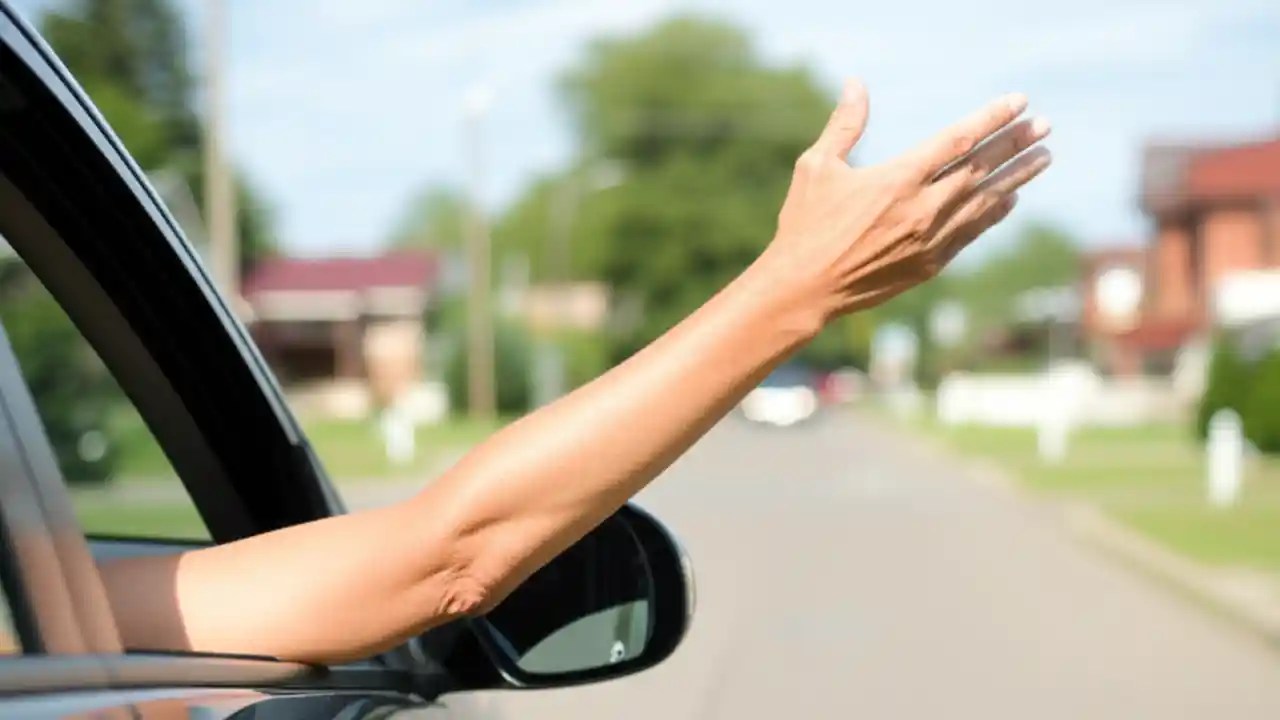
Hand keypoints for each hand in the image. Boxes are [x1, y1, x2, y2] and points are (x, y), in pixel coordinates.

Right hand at [761, 79, 1050, 320]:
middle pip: (982, 168)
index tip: (1018, 102)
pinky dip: (994, 213)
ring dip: (1017, 177)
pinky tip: (1009, 200)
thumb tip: (856, 84)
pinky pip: (972, 232)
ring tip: (1044, 157)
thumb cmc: (805, 225)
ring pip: (985, 201)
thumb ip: (845, 125)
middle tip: (1044, 126)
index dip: (992, 119)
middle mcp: (922, 208)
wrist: (804, 289)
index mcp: (897, 178)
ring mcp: (930, 239)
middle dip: (1016, 143)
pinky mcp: (929, 264)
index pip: (958, 140)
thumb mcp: (817, 166)